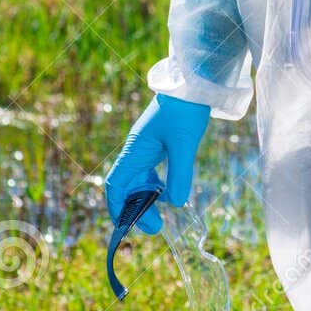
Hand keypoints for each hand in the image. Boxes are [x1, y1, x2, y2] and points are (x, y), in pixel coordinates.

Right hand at [104, 94, 210, 234]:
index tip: (127, 226)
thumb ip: (180, 174)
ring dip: (146, 200)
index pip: (116, 184)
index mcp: (135, 149)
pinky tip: (169, 194)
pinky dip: (156, 186)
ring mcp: (147, 147)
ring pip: (139, 180)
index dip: (118, 207)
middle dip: (136, 209)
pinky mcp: (159, 144)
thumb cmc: (185, 110)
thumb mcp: (184, 144)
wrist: (193, 83)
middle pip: (127, 186)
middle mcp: (136, 150)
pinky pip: (151, 171)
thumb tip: (174, 204)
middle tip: (156, 228)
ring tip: (161, 217)